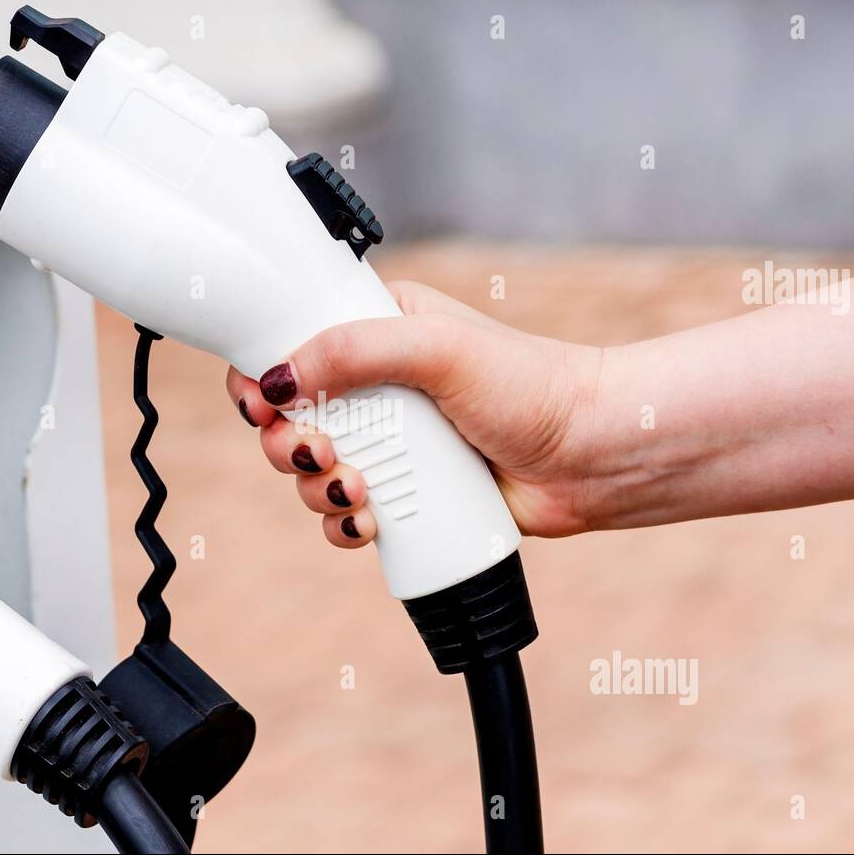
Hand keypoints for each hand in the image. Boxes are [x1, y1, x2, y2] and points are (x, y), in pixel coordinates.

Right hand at [225, 281, 602, 547]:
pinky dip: (343, 524)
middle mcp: (375, 386)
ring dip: (316, 488)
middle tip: (317, 452)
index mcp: (376, 330)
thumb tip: (281, 378)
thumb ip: (354, 349)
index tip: (262, 402)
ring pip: (312, 472)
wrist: (591, 455)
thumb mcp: (438, 348)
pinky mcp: (406, 494)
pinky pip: (346, 515)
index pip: (291, 342)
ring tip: (358, 490)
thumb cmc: (533, 386)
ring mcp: (390, 444)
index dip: (263, 376)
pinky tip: (367, 522)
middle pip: (289, 417)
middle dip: (288, 443)